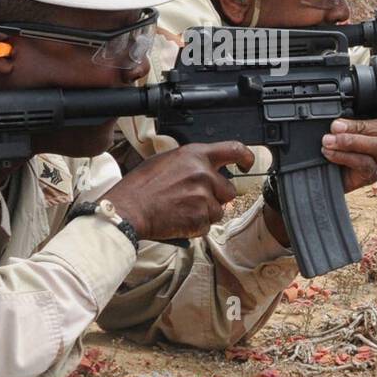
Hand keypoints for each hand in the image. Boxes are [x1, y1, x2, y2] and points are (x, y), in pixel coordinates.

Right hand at [104, 141, 252, 239]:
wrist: (129, 209)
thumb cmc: (141, 186)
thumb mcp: (166, 160)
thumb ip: (191, 162)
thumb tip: (204, 168)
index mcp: (195, 155)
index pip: (234, 150)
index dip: (246, 157)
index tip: (247, 164)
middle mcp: (204, 174)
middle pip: (229, 189)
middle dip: (217, 197)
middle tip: (194, 199)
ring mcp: (204, 197)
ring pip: (219, 210)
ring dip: (205, 213)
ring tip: (181, 210)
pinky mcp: (201, 218)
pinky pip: (207, 225)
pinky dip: (196, 226)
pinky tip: (179, 219)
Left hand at [261, 113, 376, 246]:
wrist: (311, 175)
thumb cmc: (325, 148)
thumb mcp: (332, 130)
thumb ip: (342, 120)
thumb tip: (338, 117)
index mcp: (375, 128)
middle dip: (361, 125)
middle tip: (335, 126)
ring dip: (350, 141)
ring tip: (327, 141)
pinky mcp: (369, 176)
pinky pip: (364, 163)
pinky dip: (346, 156)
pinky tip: (330, 154)